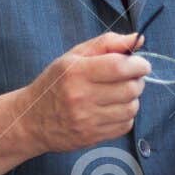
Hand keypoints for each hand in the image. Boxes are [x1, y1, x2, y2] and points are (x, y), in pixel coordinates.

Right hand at [0, 32, 149, 158]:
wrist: (32, 120)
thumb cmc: (55, 84)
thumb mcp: (74, 56)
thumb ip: (107, 44)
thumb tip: (137, 38)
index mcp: (76, 72)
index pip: (119, 67)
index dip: (138, 64)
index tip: (142, 64)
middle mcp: (81, 97)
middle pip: (130, 88)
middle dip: (137, 80)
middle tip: (130, 78)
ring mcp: (87, 120)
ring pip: (131, 108)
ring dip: (132, 99)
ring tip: (119, 94)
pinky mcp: (92, 137)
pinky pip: (126, 125)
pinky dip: (125, 116)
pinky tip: (113, 109)